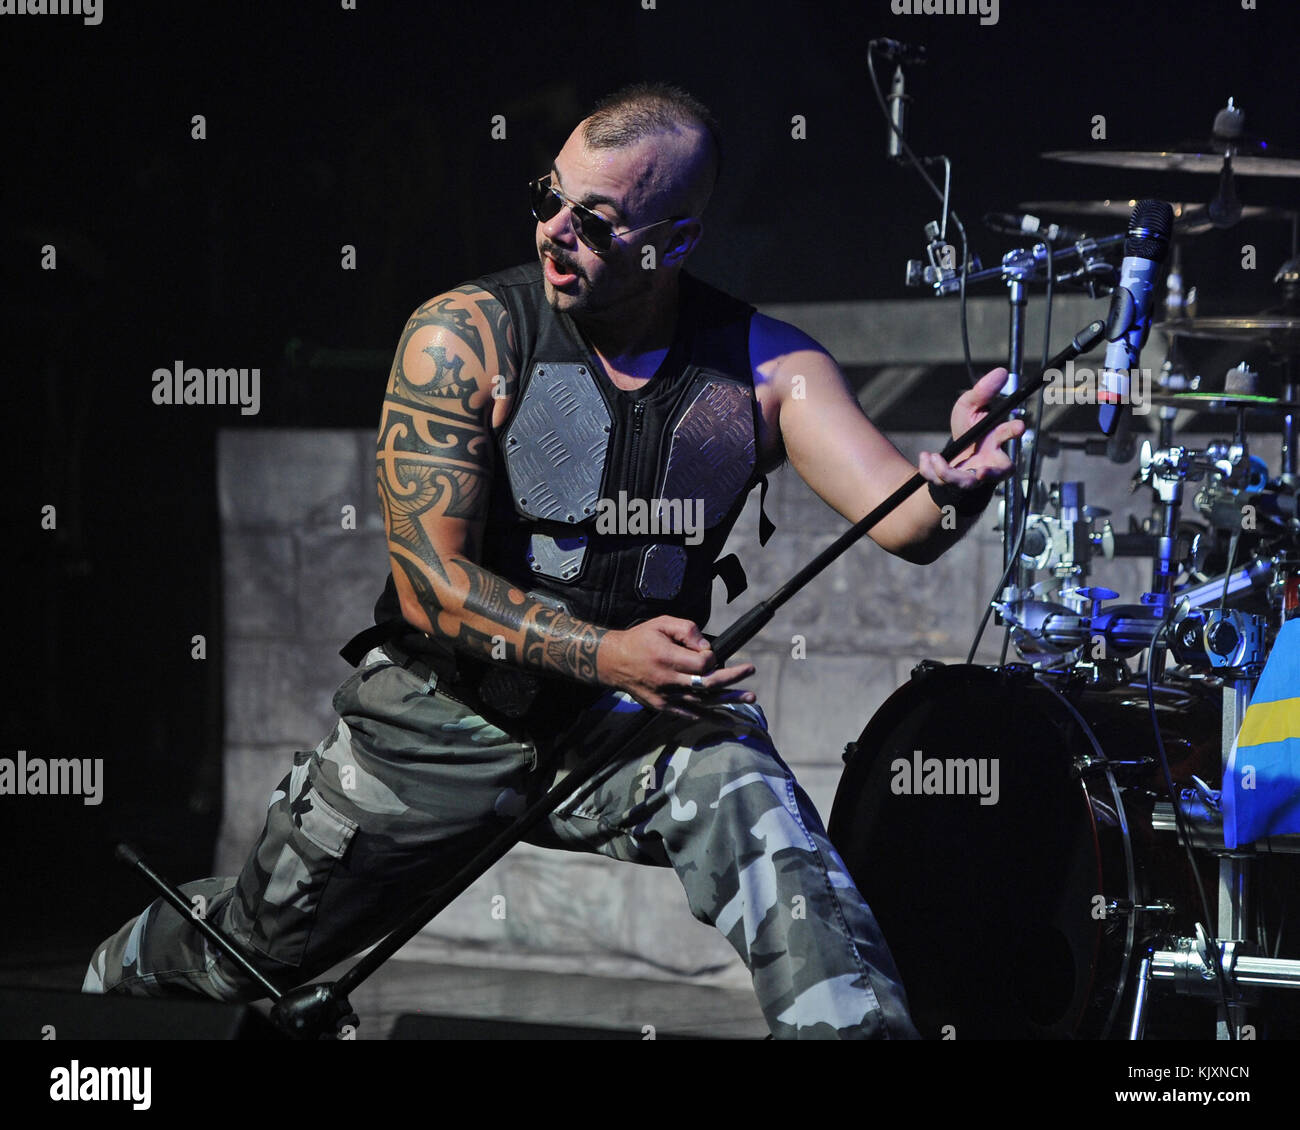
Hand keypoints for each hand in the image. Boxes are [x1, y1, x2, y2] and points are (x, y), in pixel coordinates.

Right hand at [597, 616, 756, 717]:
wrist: (614, 662)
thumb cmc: (640, 639)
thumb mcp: (661, 623)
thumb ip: (687, 630)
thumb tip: (707, 646)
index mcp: (667, 658)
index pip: (702, 663)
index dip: (712, 656)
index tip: (708, 651)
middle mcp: (668, 681)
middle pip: (707, 683)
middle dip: (732, 678)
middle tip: (750, 670)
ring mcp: (666, 697)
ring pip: (703, 702)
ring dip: (728, 701)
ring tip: (750, 697)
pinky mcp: (664, 707)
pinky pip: (690, 715)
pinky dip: (709, 717)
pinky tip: (728, 719)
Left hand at [918, 366, 1024, 491]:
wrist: (950, 452)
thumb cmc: (966, 429)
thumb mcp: (970, 406)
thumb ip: (983, 391)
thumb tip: (1001, 372)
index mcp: (995, 440)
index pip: (1009, 437)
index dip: (1013, 431)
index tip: (1019, 426)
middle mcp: (989, 462)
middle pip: (1000, 473)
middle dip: (992, 473)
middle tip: (982, 472)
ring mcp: (972, 477)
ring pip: (966, 483)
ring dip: (949, 474)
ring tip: (935, 458)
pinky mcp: (954, 486)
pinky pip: (942, 482)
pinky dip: (930, 470)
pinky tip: (926, 456)